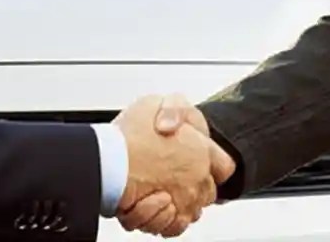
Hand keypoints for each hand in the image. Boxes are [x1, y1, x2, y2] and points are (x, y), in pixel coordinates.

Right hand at [113, 94, 235, 236]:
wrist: (105, 162)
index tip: (200, 162)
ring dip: (177, 204)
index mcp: (201, 151)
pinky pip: (171, 227)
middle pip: (208, 192)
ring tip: (158, 192)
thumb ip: (174, 109)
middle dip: (194, 186)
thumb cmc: (127, 135)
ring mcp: (181, 202)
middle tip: (172, 177)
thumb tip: (175, 126)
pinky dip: (163, 219)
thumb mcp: (153, 103)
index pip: (224, 166)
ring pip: (190, 211)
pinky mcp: (162, 219)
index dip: (213, 164)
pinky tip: (151, 203)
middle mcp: (196, 180)